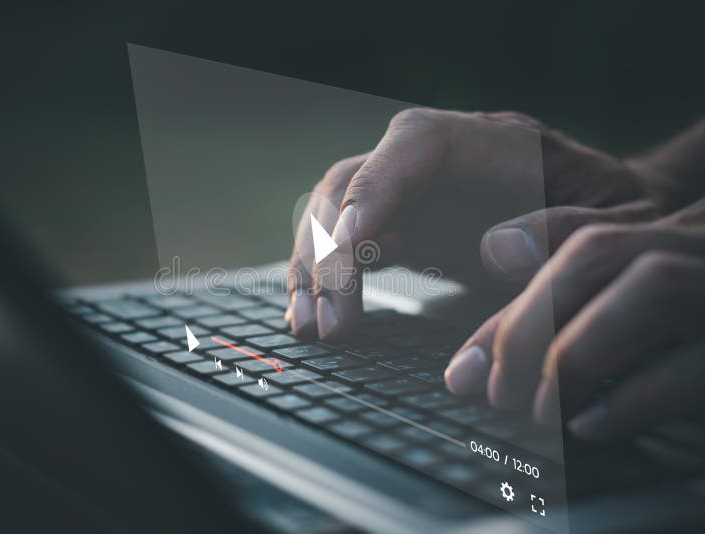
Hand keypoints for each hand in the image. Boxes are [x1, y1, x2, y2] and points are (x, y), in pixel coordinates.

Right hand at [288, 108, 655, 339]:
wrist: (607, 220)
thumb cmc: (616, 214)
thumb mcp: (618, 222)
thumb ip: (564, 229)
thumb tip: (492, 249)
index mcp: (492, 142)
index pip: (414, 141)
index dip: (376, 184)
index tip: (355, 239)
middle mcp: (436, 162)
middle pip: (353, 180)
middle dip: (331, 248)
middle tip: (333, 320)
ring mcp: (413, 196)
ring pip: (334, 213)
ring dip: (313, 268)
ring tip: (310, 327)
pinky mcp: (403, 230)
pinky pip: (347, 246)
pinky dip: (323, 280)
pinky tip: (313, 316)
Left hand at [445, 199, 704, 439]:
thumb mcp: (652, 290)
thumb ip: (584, 280)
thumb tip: (497, 253)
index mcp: (673, 232)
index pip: (574, 245)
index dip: (512, 306)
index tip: (463, 370)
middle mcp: (701, 242)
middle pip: (598, 254)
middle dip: (529, 324)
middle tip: (492, 391)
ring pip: (651, 287)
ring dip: (576, 350)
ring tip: (536, 409)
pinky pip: (699, 361)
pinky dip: (638, 394)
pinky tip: (590, 426)